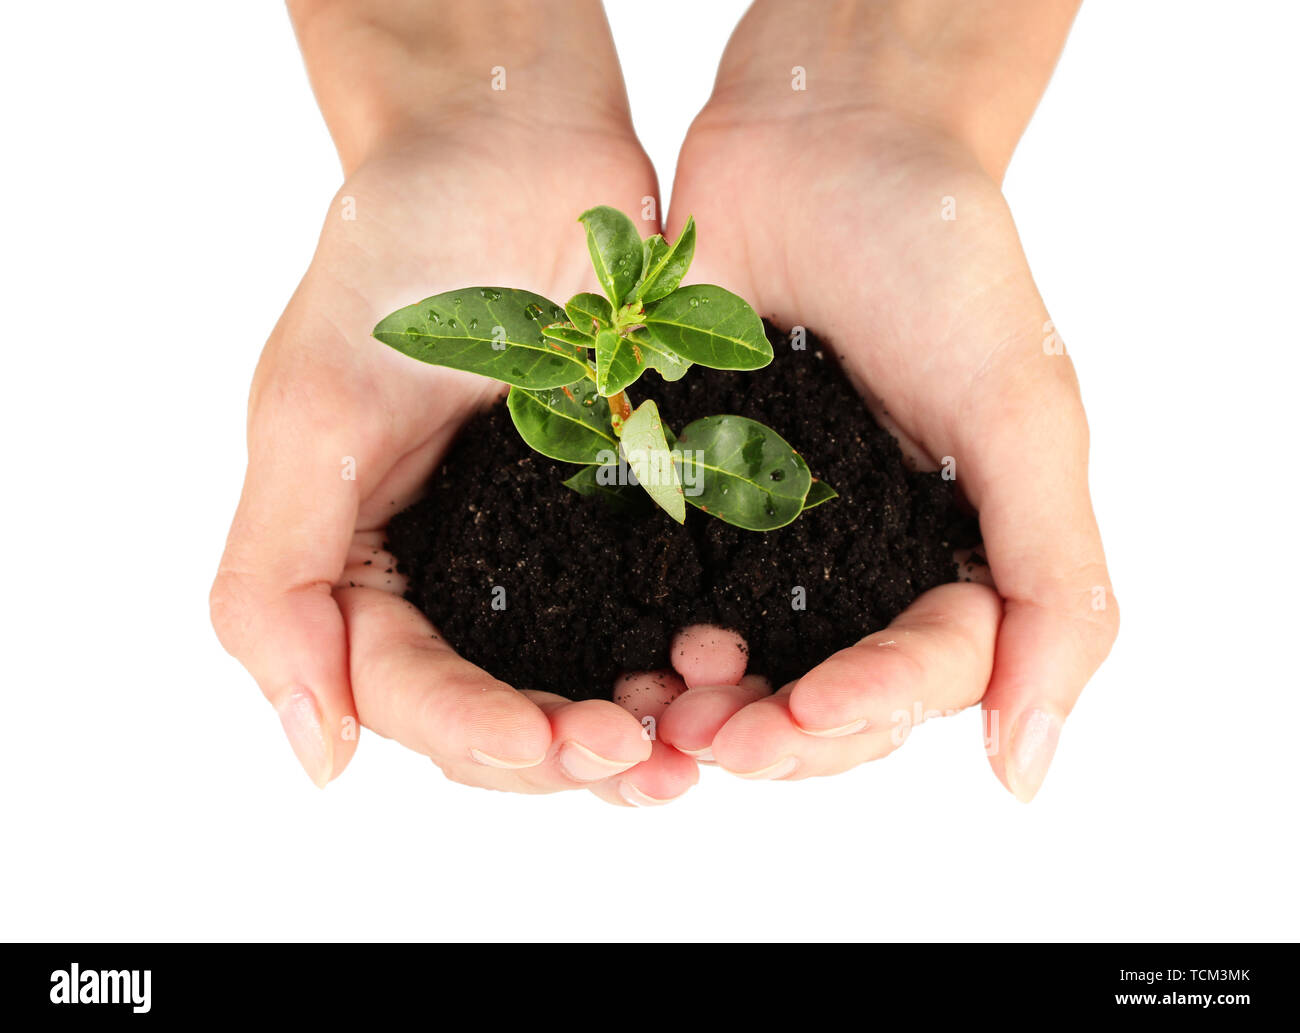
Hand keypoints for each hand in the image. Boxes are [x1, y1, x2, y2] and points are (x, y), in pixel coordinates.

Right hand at [212, 2, 701, 802]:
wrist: (512, 147)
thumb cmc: (398, 258)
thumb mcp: (311, 413)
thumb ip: (281, 582)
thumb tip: (314, 757)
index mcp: (364, 566)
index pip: (410, 695)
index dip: (483, 737)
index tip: (565, 744)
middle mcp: (452, 578)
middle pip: (502, 717)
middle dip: (569, 752)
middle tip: (648, 757)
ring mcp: (542, 552)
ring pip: (584, 685)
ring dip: (640, 726)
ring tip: (700, 736)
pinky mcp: (622, 514)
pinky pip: (656, 611)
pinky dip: (688, 652)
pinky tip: (731, 664)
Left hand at [655, 9, 1116, 798]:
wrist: (822, 143)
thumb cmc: (942, 263)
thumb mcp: (1023, 416)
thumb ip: (1052, 582)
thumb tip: (1029, 771)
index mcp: (951, 556)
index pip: (924, 677)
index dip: (870, 712)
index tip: (807, 711)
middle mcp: (859, 564)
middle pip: (824, 699)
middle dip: (772, 732)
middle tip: (712, 738)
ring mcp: (766, 534)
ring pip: (737, 666)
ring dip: (700, 706)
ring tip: (656, 716)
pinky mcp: (685, 493)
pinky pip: (656, 590)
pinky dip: (634, 635)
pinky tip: (613, 659)